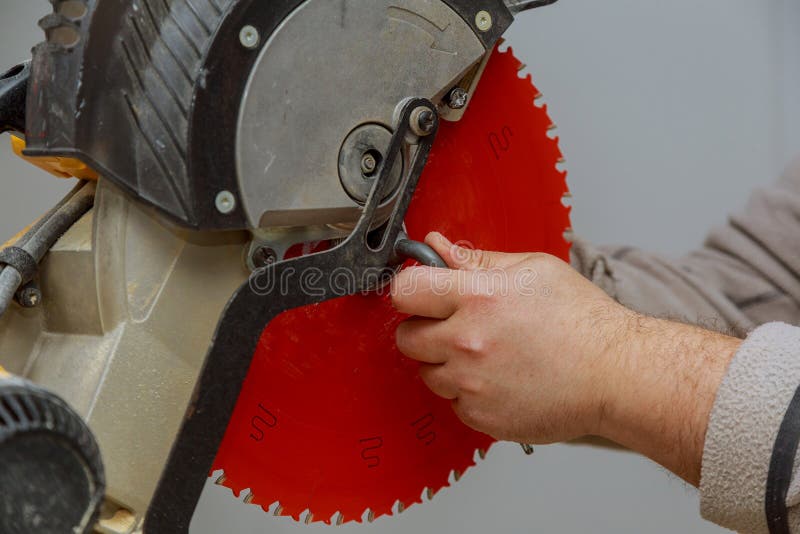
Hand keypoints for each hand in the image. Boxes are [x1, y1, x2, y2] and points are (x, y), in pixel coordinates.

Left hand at [391, 232, 740, 484]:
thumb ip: (477, 259)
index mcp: (478, 296)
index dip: (411, 290)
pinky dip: (468, 394)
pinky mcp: (481, 416)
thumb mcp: (532, 269)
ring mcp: (472, 383)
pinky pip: (453, 402)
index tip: (421, 294)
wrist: (616, 374)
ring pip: (427, 373)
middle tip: (456, 327)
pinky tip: (500, 379)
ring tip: (487, 355)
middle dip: (425, 330)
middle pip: (406, 337)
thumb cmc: (582, 320)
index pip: (405, 290)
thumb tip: (437, 247)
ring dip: (446, 364)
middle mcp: (468, 340)